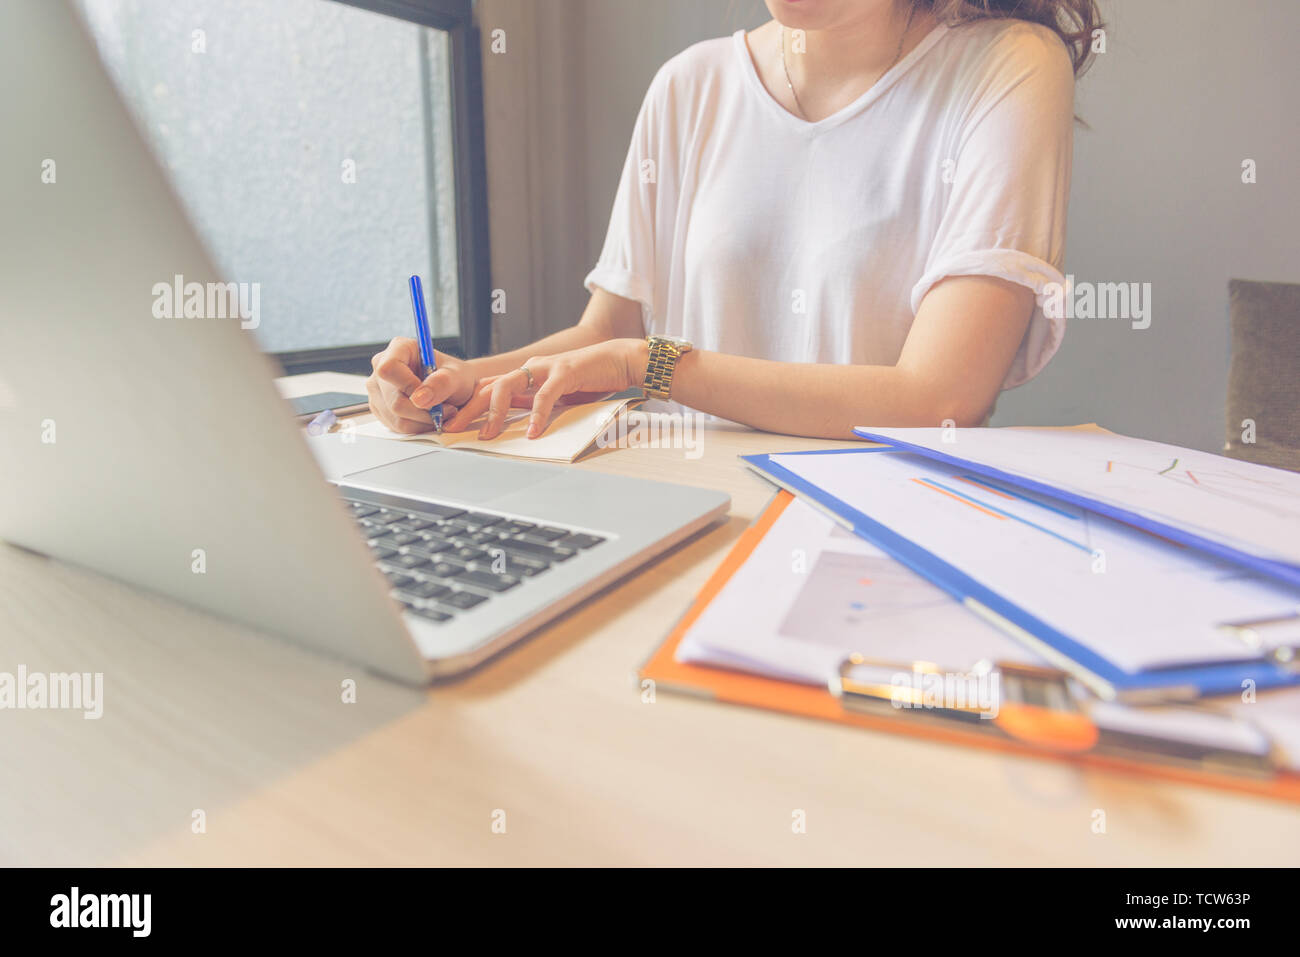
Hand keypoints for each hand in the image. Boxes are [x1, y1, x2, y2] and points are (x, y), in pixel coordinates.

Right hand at [365, 338, 478, 433]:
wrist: (454, 387)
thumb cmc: (453, 376)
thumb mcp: (456, 376)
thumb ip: (441, 384)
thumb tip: (419, 399)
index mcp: (399, 348)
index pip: (389, 369)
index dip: (408, 386)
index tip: (429, 395)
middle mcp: (382, 367)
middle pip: (394, 401)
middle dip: (424, 412)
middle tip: (447, 409)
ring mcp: (378, 389)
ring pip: (396, 418)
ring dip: (423, 421)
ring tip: (440, 412)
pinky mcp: (380, 408)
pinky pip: (396, 427)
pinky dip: (417, 426)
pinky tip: (428, 417)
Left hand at [445, 339, 647, 438]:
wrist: (619, 360)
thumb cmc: (589, 379)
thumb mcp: (554, 395)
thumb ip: (532, 402)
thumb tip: (512, 420)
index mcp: (525, 374)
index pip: (488, 388)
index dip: (468, 406)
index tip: (453, 426)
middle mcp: (530, 367)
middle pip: (489, 387)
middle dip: (469, 410)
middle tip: (453, 430)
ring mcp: (545, 368)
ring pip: (508, 386)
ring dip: (495, 412)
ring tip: (489, 434)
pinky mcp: (565, 372)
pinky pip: (544, 395)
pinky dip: (536, 415)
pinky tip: (532, 432)